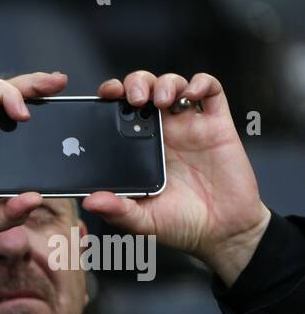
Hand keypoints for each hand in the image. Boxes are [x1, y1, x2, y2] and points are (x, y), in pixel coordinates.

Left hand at [82, 71, 270, 284]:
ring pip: (174, 85)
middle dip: (135, 83)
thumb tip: (90, 201)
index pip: (119, 113)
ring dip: (165, 83)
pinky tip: (192, 93)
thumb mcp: (143, 221)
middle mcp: (161, 134)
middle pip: (144, 90)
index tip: (104, 97)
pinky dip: (201, 82)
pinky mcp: (217, 125)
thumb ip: (118, 210)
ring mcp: (189, 126)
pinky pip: (212, 91)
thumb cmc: (181, 224)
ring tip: (161, 100)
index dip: (111, 98)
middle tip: (134, 98)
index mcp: (138, 150)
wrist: (223, 231)